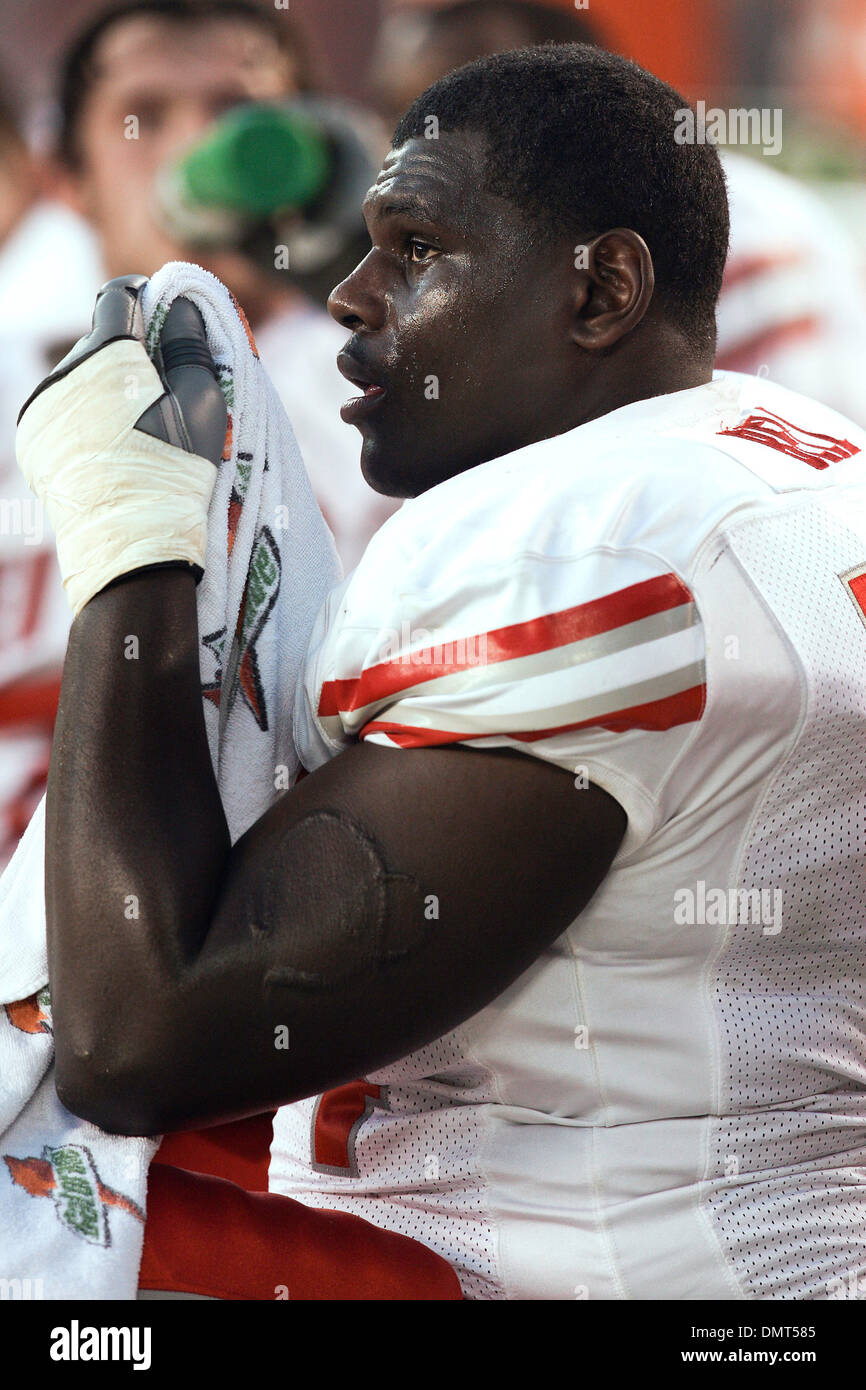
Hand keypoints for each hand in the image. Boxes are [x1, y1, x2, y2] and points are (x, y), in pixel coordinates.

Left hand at [16, 275, 227, 616]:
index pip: (119, 296)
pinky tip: (112, 451)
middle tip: (164, 391)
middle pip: (101, 341)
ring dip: (108, 387)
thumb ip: (190, 343)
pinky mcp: (32, 438)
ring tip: (138, 431)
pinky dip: (87, 417)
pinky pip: (63, 410)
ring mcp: (41, 407)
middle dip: (131, 355)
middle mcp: (63, 372)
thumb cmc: (176, 474)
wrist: (131, 549)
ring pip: (80, 377)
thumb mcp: (203, 404)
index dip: (146, 299)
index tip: (164, 317)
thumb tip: (178, 300)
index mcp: (106, 355)